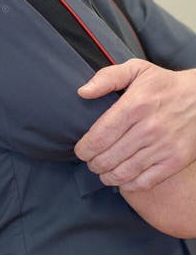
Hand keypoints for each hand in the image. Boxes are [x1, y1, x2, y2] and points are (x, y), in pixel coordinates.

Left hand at [74, 59, 195, 189]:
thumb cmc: (164, 84)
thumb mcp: (136, 70)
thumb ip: (107, 77)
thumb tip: (83, 92)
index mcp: (134, 106)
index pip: (99, 137)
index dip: (84, 149)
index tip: (81, 151)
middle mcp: (148, 128)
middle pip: (108, 158)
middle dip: (92, 164)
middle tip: (91, 162)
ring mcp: (163, 147)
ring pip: (123, 173)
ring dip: (107, 177)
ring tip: (102, 172)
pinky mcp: (175, 161)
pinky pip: (145, 182)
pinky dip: (128, 185)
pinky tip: (122, 179)